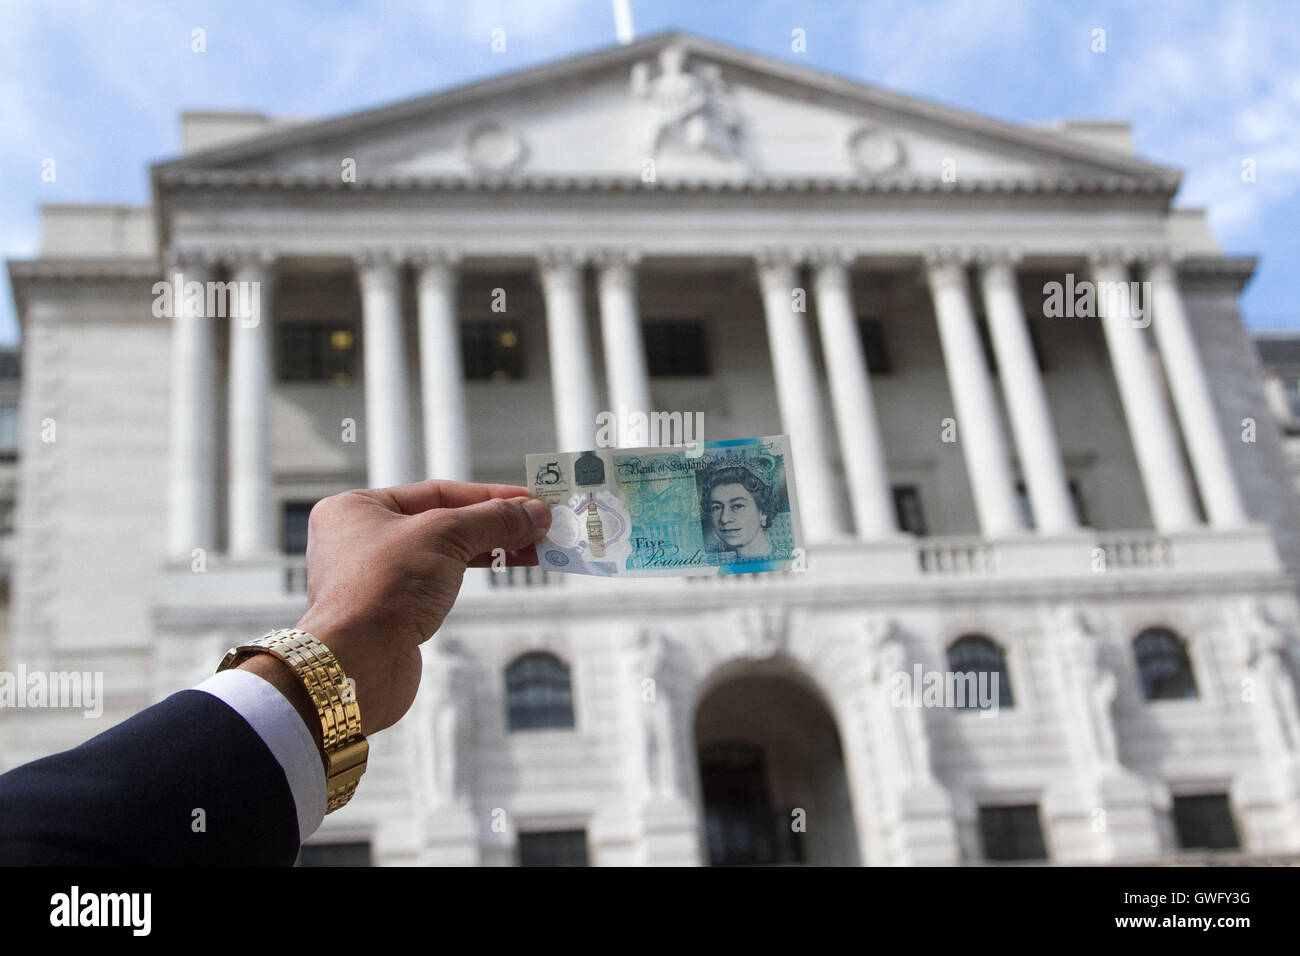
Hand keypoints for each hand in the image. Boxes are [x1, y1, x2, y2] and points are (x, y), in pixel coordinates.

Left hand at [259, 480, 550, 737]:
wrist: (356, 665)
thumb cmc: (384, 588)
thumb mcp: (445, 536)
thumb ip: (493, 520)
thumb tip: (535, 512)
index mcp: (356, 508)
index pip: (436, 492)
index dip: (488, 496)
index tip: (529, 501)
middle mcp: (358, 539)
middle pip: (441, 523)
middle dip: (493, 525)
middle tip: (538, 527)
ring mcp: (372, 579)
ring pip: (442, 555)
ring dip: (488, 550)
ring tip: (532, 550)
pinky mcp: (387, 614)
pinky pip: (437, 584)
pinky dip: (469, 577)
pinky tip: (497, 570)